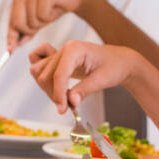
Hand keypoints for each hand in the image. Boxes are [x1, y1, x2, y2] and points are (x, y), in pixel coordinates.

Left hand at [7, 0, 88, 50]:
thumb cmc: (51, 8)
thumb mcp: (36, 23)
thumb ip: (24, 33)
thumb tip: (13, 46)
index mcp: (16, 2)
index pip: (12, 24)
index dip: (11, 38)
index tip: (10, 51)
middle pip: (19, 24)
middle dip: (30, 30)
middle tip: (40, 24)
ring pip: (32, 21)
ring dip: (42, 22)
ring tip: (48, 13)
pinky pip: (42, 15)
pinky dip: (49, 16)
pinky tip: (53, 9)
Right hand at [28, 40, 142, 114]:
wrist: (120, 61)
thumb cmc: (115, 67)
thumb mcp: (102, 80)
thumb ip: (84, 90)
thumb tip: (70, 101)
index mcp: (75, 49)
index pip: (58, 74)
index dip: (58, 94)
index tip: (62, 109)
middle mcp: (64, 49)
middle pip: (46, 75)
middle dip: (54, 94)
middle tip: (68, 107)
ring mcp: (59, 53)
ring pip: (39, 72)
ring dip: (48, 88)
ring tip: (64, 98)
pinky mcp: (57, 59)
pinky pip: (38, 63)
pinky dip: (42, 76)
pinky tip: (55, 85)